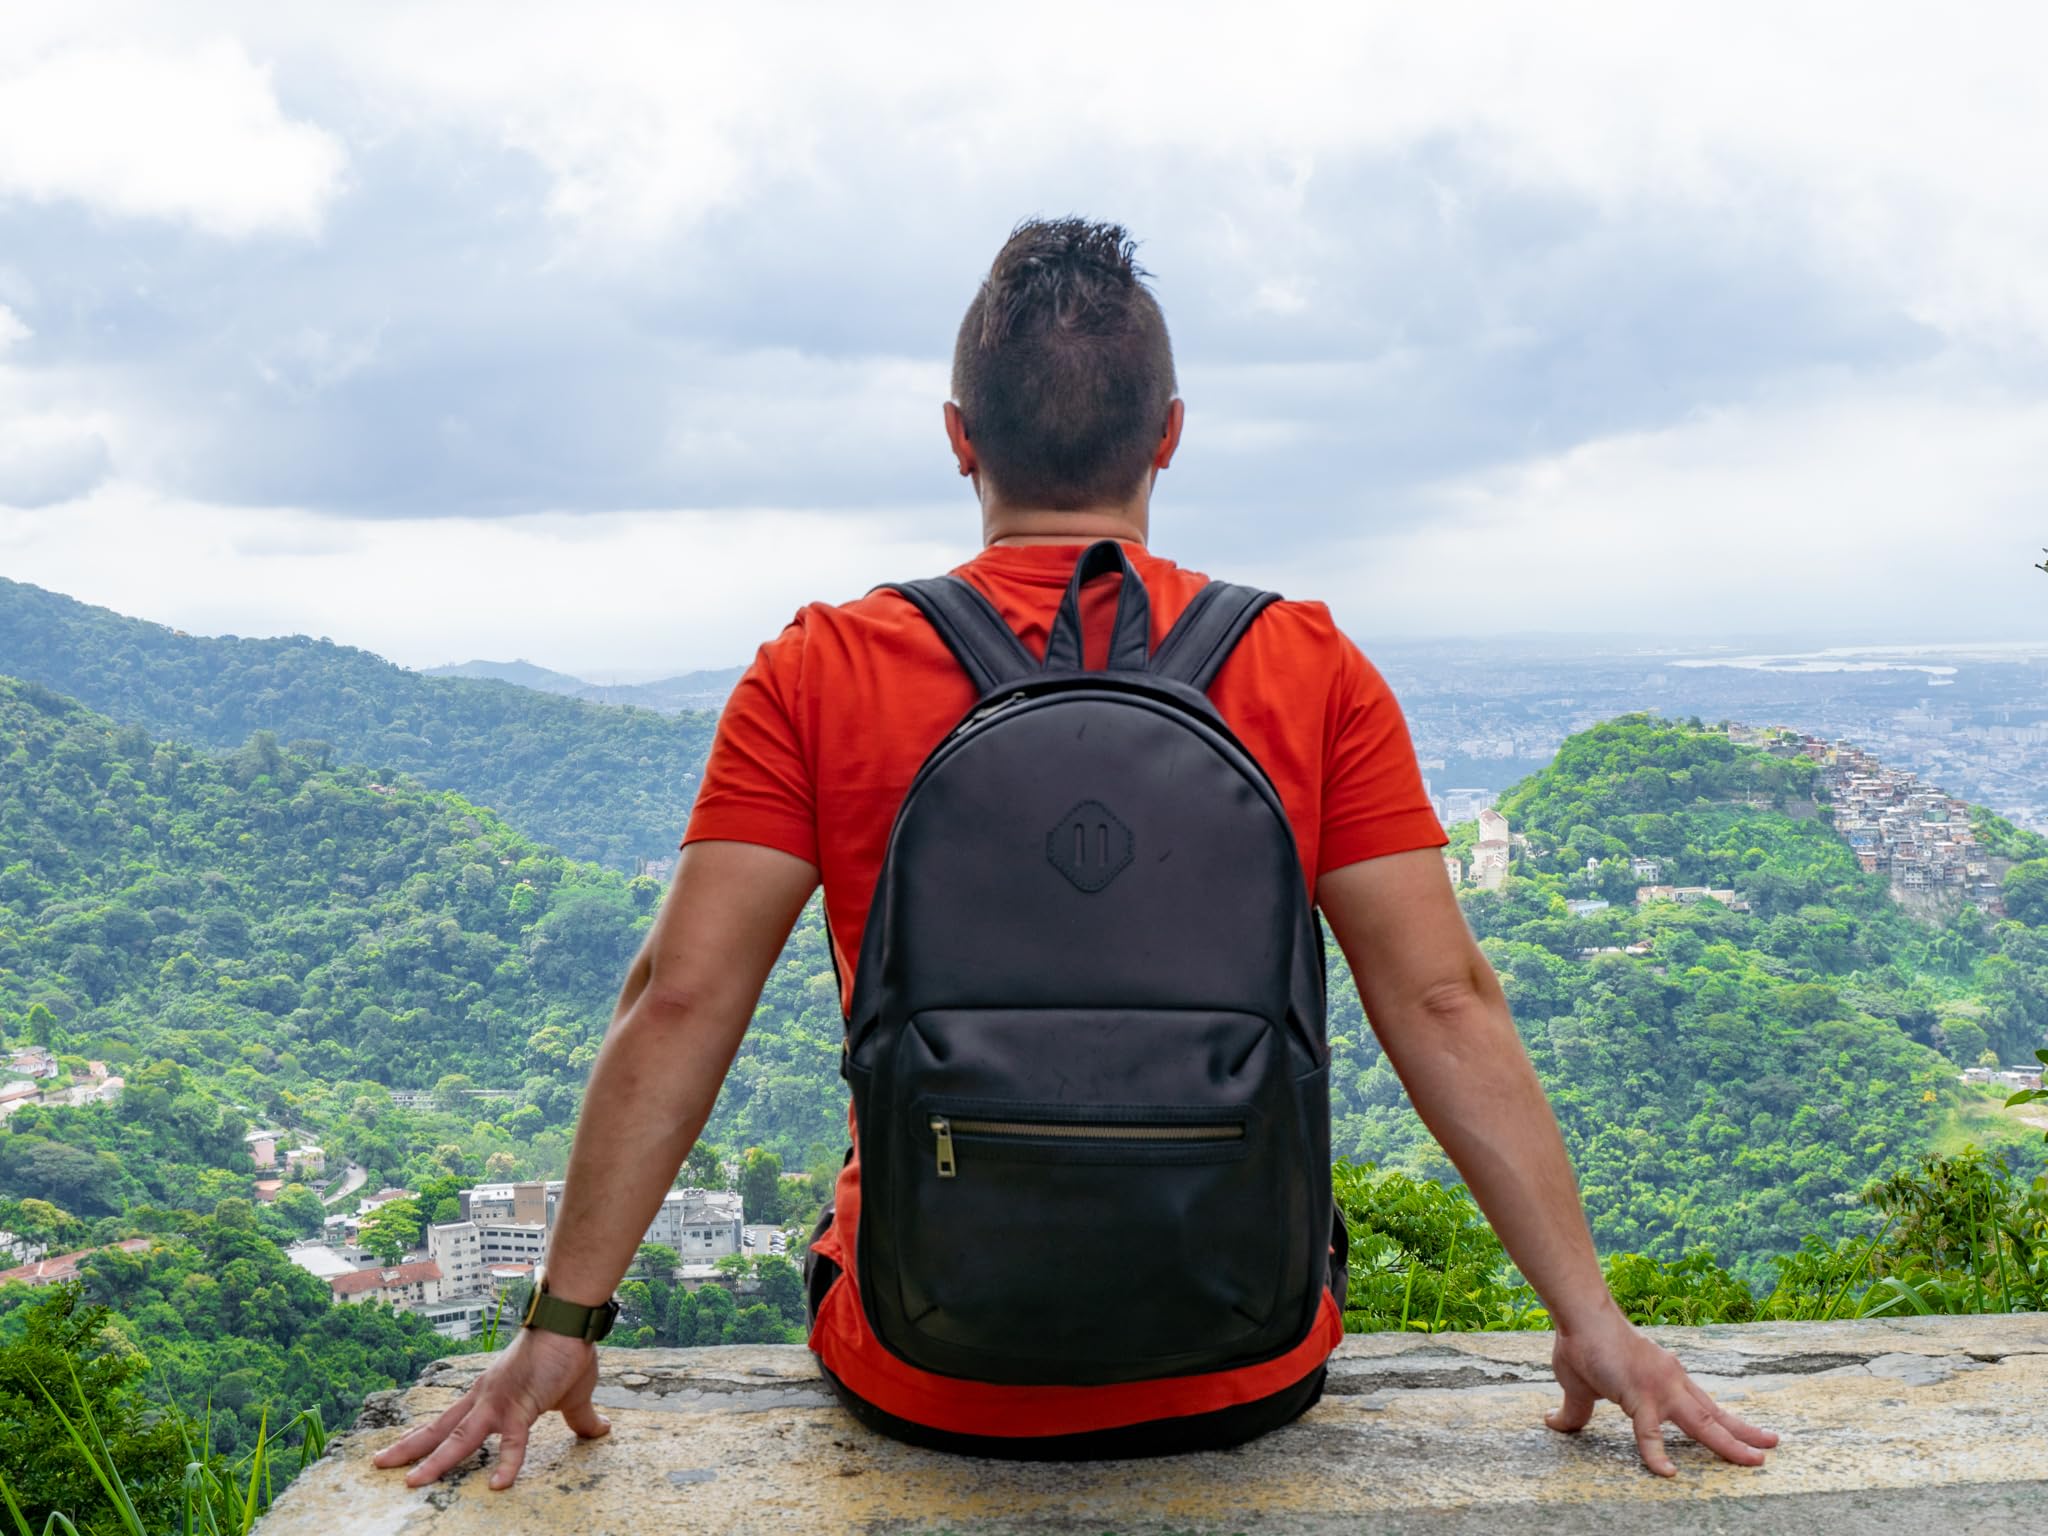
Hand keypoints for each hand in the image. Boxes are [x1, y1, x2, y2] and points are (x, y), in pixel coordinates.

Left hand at [371, 1327, 610, 1489]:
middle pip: (440, 1428)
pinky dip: (505, 1463)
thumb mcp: (570, 1395)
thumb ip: (579, 1418)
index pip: (449, 1419)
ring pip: (460, 1438)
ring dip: (434, 1461)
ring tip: (412, 1483)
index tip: (403, 1449)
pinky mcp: (522, 1407)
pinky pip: (513, 1442)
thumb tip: (601, 1429)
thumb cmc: (568, 1353)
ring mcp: (498, 1402)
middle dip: (409, 1448)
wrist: (569, 1322)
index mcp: (489, 1393)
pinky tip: (498, 1485)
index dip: (426, 1436)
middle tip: (379, 1464)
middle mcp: (485, 1397)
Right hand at [1546, 1308, 1778, 1475]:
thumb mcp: (1580, 1387)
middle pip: (1714, 1415)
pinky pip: (1649, 1432)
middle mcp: (1671, 1382)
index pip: (1702, 1404)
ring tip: (1757, 1460)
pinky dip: (1657, 1454)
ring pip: (1703, 1424)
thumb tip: (1551, 1422)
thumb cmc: (1581, 1344)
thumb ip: (1575, 1411)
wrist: (1580, 1315)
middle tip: (1772, 1444)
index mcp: (1664, 1377)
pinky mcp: (1639, 1396)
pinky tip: (1667, 1473)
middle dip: (1744, 1432)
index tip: (1741, 1433)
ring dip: (1731, 1443)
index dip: (1722, 1421)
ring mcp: (1660, 1389)